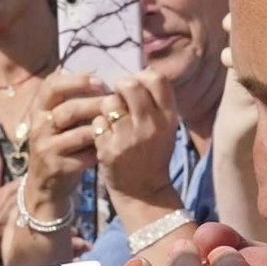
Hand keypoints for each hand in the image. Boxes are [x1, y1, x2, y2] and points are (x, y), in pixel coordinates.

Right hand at [15, 70, 108, 224]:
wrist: (46, 184)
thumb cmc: (60, 144)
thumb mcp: (59, 121)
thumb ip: (74, 101)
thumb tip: (104, 81)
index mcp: (39, 109)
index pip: (52, 85)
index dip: (77, 80)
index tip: (100, 80)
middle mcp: (38, 126)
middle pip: (69, 110)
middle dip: (96, 104)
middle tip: (117, 103)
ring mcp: (46, 148)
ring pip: (79, 134)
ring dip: (101, 128)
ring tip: (118, 124)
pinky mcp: (57, 167)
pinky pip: (84, 156)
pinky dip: (100, 150)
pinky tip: (112, 146)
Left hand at [97, 71, 180, 208]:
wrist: (143, 192)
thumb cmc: (152, 154)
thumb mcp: (165, 128)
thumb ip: (156, 103)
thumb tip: (138, 74)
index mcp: (169, 117)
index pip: (157, 78)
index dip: (141, 77)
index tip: (136, 88)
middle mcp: (151, 125)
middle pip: (129, 84)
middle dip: (119, 88)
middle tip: (119, 100)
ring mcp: (129, 137)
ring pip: (109, 102)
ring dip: (106, 108)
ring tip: (112, 121)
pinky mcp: (110, 149)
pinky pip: (97, 122)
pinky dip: (98, 127)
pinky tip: (106, 137)